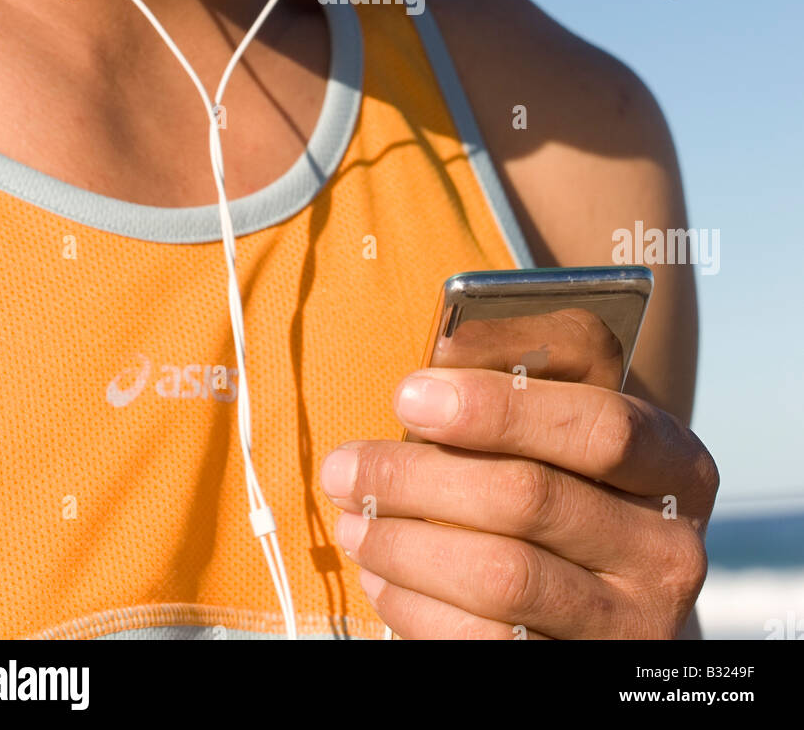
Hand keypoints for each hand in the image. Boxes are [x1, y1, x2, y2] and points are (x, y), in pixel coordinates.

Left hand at [320, 368, 718, 639]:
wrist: (611, 594)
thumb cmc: (574, 482)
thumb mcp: (573, 417)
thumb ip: (526, 367)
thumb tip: (446, 351)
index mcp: (677, 465)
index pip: (600, 427)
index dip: (499, 407)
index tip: (408, 395)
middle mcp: (669, 550)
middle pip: (532, 498)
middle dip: (418, 477)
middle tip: (346, 467)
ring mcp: (632, 625)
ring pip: (502, 576)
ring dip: (405, 544)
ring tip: (354, 521)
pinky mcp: (582, 673)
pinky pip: (485, 643)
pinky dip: (417, 607)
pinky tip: (383, 577)